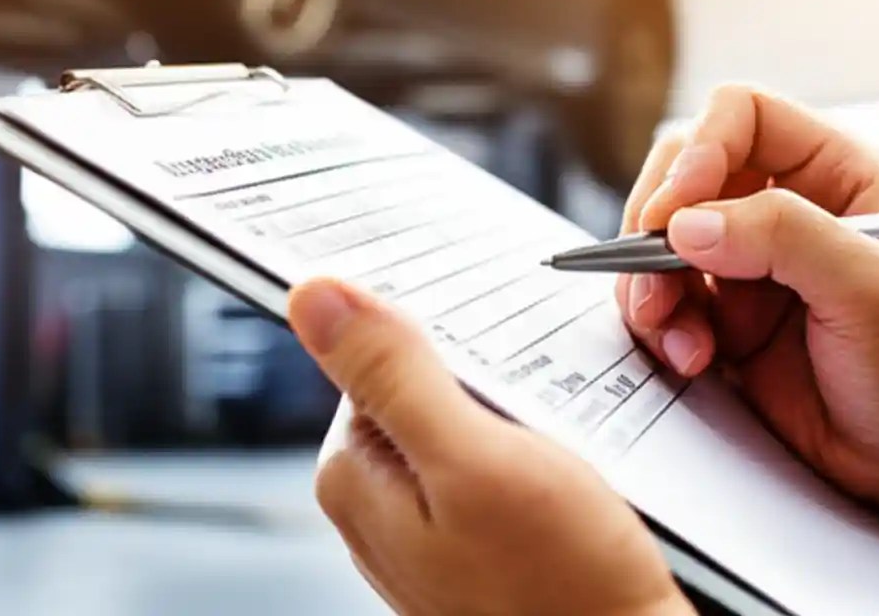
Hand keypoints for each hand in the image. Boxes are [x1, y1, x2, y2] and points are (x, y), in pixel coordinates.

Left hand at [289, 279, 693, 615]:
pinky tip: (555, 473)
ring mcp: (422, 530)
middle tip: (531, 403)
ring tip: (551, 443)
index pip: (371, 359)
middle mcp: (375, 507)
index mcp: (354, 477)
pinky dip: (519, 451)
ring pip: (456, 425)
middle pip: (414, 390)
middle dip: (474, 380)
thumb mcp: (474, 458)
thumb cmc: (563, 581)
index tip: (488, 348)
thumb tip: (315, 296)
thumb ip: (394, 375)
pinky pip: (483, 466)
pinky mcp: (468, 543)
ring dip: (505, 415)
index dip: (437, 340)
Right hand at [615, 84, 878, 508]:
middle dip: (656, 223)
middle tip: (656, 272)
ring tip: (674, 333)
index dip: (700, 152)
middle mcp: (785, 209)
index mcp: (835, 173)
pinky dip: (658, 328)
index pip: (742, 116)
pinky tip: (693, 360)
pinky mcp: (723, 319)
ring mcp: (749, 265)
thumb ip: (782, 237)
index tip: (677, 212)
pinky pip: (660, 299)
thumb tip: (687, 224)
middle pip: (682, 172)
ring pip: (659, 240)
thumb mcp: (868, 289)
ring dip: (649, 285)